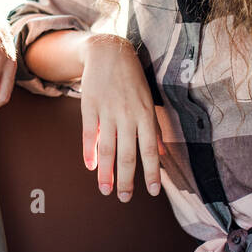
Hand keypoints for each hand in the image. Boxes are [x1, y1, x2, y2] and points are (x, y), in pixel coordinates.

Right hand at [78, 33, 161, 201]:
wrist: (108, 52)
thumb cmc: (133, 79)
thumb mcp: (149, 100)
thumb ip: (155, 128)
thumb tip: (162, 154)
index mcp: (145, 114)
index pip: (150, 150)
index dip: (152, 172)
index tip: (153, 192)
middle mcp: (127, 115)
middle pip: (127, 154)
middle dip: (127, 179)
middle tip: (125, 199)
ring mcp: (107, 111)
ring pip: (107, 148)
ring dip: (106, 172)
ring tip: (106, 190)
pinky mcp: (89, 106)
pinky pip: (89, 133)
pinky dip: (88, 151)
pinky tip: (90, 166)